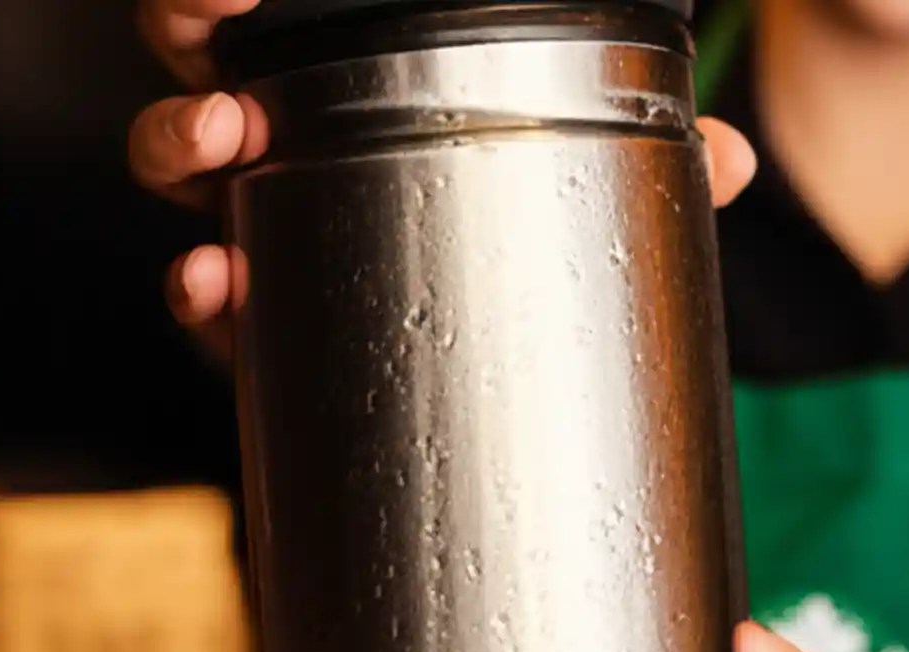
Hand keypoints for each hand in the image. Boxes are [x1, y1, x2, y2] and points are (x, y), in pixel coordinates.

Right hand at [129, 0, 757, 361]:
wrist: (482, 361)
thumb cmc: (509, 235)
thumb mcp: (574, 189)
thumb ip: (640, 164)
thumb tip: (729, 160)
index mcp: (357, 88)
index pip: (279, 19)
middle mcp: (297, 143)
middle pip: (207, 67)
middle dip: (196, 36)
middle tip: (237, 54)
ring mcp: (268, 225)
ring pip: (180, 165)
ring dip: (178, 140)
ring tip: (224, 137)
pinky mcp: (261, 320)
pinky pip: (207, 304)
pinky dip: (198, 293)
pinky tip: (215, 283)